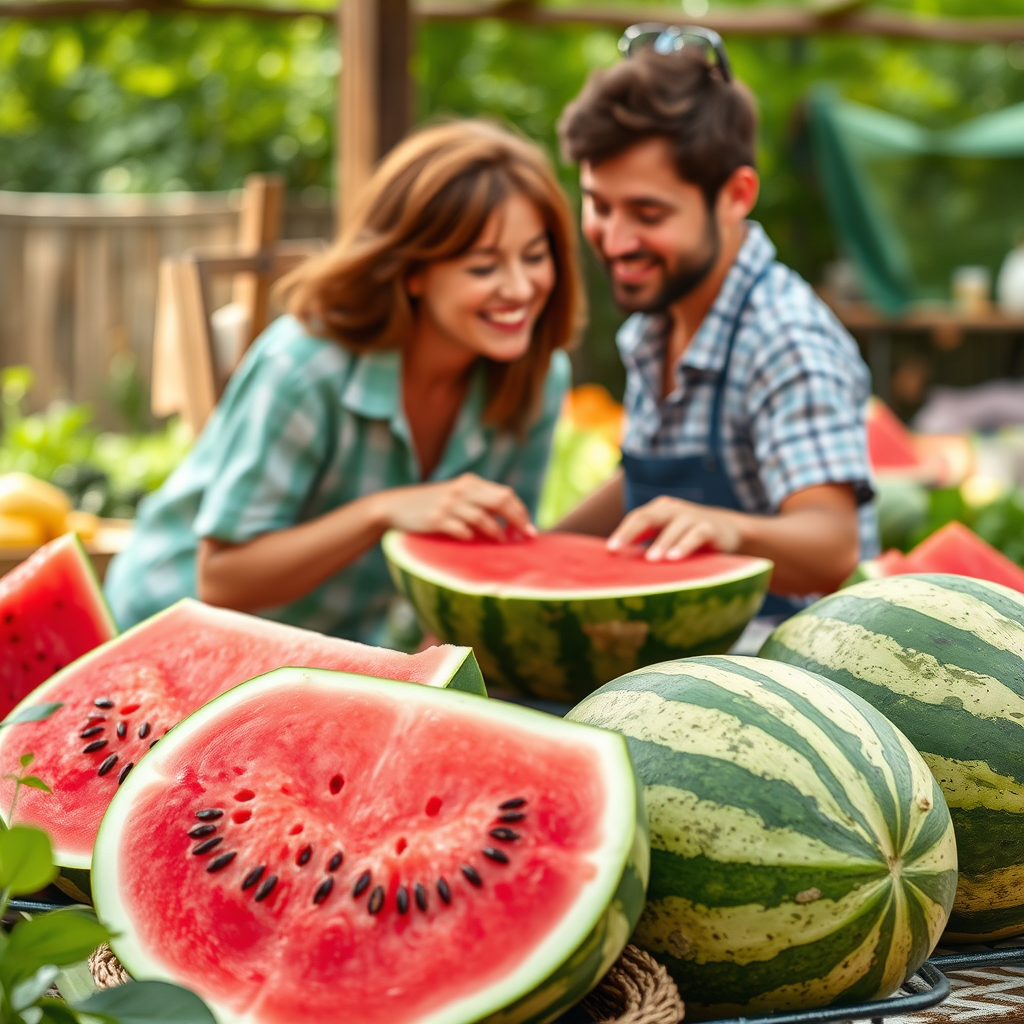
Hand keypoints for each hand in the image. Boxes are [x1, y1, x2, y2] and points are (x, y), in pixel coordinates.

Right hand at [378, 473, 535, 541]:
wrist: (395, 506)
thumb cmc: (430, 505)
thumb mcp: (455, 495)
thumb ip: (478, 502)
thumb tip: (509, 522)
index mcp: (470, 482)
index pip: (505, 493)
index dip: (521, 511)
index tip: (529, 528)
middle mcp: (462, 490)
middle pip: (501, 502)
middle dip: (518, 520)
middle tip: (527, 536)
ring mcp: (450, 505)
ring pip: (484, 518)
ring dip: (498, 532)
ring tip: (504, 542)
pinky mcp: (437, 520)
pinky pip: (463, 530)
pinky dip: (473, 537)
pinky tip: (475, 542)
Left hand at [607, 496, 741, 561]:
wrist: (729, 531)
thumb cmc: (688, 537)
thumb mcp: (666, 536)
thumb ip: (647, 544)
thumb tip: (617, 566)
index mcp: (658, 510)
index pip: (636, 518)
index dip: (622, 532)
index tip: (608, 549)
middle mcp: (672, 510)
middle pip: (647, 517)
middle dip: (629, 532)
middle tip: (615, 548)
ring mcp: (691, 517)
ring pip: (673, 527)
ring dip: (661, 543)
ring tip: (650, 560)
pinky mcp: (710, 528)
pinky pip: (696, 535)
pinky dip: (685, 545)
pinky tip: (674, 558)